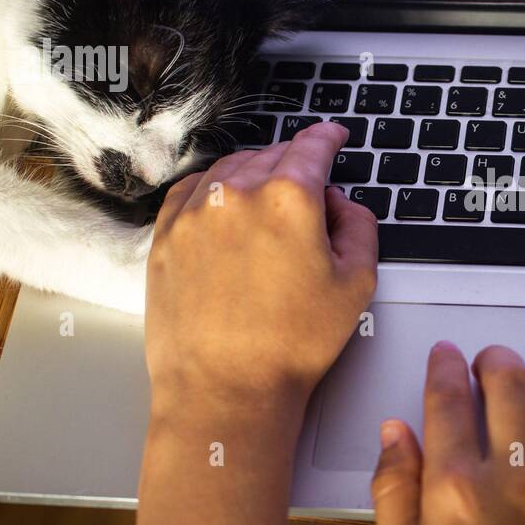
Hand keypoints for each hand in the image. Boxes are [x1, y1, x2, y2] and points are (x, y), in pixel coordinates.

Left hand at [144, 121, 377, 434]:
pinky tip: (224, 207)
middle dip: (294, 166)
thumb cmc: (290, 345)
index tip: (333, 136)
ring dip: (254, 174)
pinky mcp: (165, 237)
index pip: (311, 147)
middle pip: (271, 156)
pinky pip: (191, 192)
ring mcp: (195, 213)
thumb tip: (342, 205)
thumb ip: (359, 227)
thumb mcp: (357, 284)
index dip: (328, 138)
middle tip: (309, 193)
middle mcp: (237, 194)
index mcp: (289, 198)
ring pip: (231, 169)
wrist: (225, 388)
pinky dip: (213, 189)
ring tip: (269, 203)